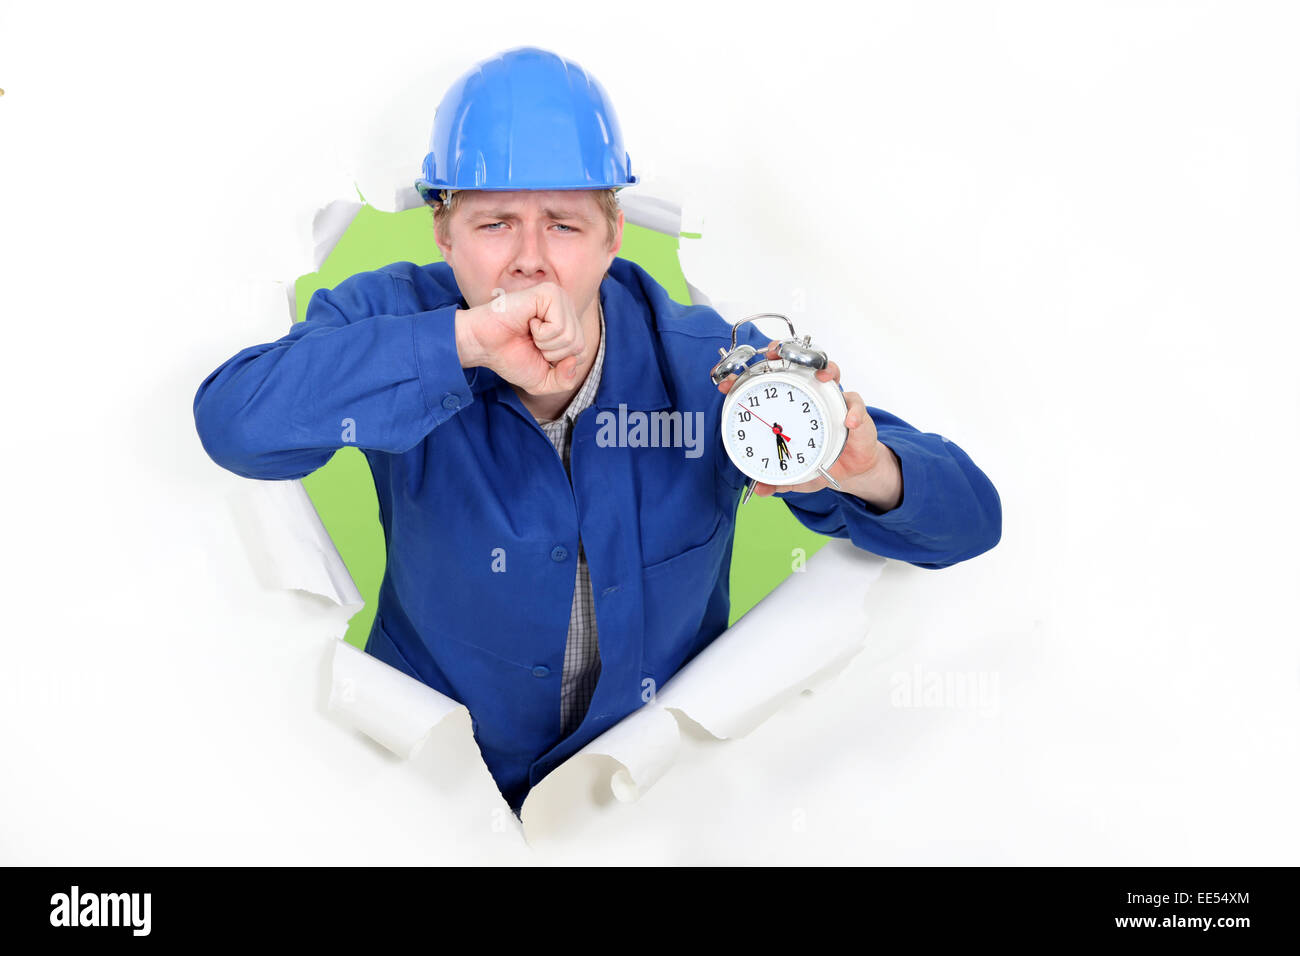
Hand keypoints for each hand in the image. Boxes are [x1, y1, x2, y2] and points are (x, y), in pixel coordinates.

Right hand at [454, 282, 585, 394]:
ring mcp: (560, 299)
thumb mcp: (543, 381)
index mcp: (569, 324)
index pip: (581, 354)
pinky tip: (529, 322)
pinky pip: (560, 326)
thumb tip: (573, 360)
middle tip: (531, 341)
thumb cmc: (510, 357)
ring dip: (545, 343)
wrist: (483, 345)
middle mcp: (567, 308)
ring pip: (570, 337)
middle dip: (551, 354)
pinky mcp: (550, 293)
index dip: (556, 363)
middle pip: (578, 346)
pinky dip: (541, 333)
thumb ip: (565, 381)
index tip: (536, 351)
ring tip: (529, 332)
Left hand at [716, 341, 900, 506]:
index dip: (746, 378)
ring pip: (830, 372)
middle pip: (797, 365)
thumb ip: (777, 479)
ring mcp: (833, 400)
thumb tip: (760, 490)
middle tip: (773, 355)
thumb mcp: (795, 472)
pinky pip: (855, 405)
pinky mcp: (855, 411)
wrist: (852, 469)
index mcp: (788, 407)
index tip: (728, 383)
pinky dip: (852, 412)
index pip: (765, 386)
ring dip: (825, 369)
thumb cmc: (821, 461)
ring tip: (820, 376)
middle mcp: (810, 396)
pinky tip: (847, 422)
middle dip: (784, 354)